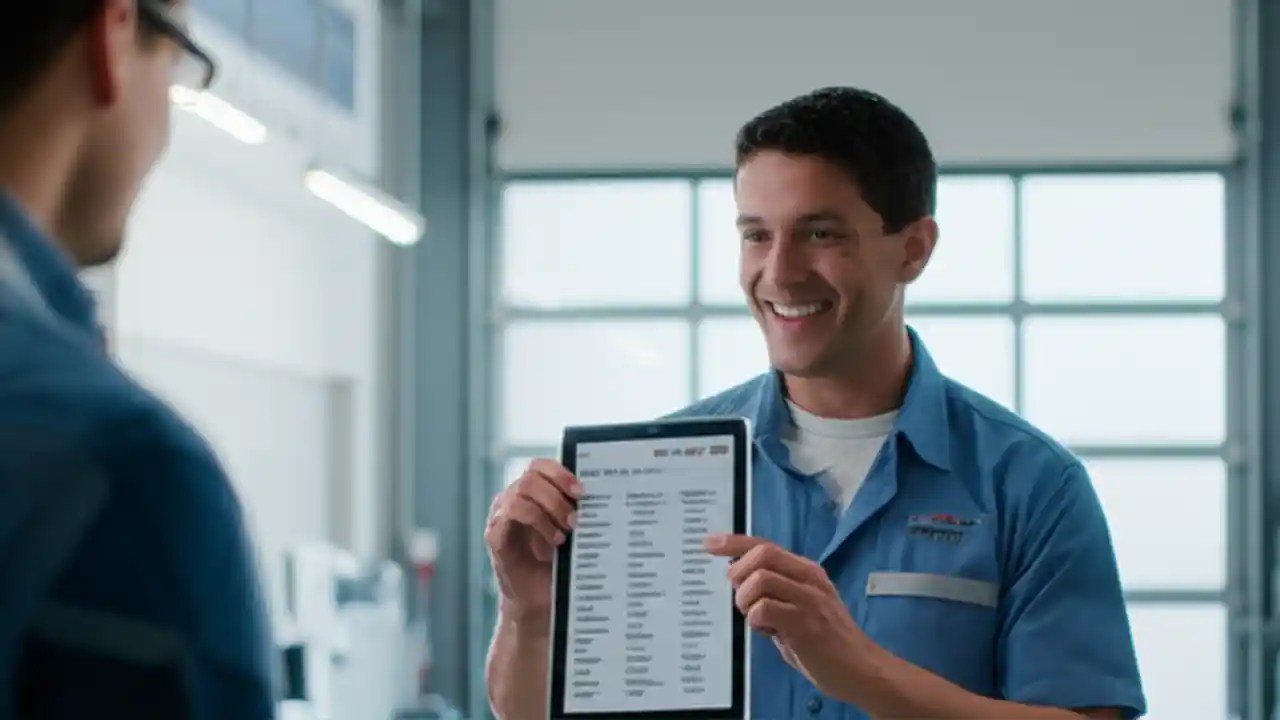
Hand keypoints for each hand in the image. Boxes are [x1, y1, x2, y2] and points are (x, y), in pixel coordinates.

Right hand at [485, 459, 580, 621]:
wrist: (540, 598)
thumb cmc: (559, 561)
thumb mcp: (572, 531)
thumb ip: (579, 511)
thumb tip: (604, 496)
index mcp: (533, 492)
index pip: (540, 466)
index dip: (560, 473)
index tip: (581, 491)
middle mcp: (513, 497)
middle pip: (531, 476)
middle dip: (557, 496)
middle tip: (575, 520)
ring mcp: (501, 515)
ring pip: (520, 492)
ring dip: (547, 511)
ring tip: (564, 535)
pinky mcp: (495, 535)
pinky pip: (509, 515)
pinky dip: (536, 524)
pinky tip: (553, 543)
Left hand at [705, 534, 872, 699]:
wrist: (862, 668)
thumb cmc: (828, 641)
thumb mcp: (802, 605)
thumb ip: (777, 590)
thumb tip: (740, 580)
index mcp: (807, 571)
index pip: (766, 545)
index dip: (734, 542)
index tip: (710, 544)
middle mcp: (809, 579)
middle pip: (761, 554)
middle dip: (739, 573)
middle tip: (742, 598)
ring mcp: (809, 600)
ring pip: (760, 579)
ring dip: (746, 600)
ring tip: (757, 619)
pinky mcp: (805, 624)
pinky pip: (764, 609)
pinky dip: (756, 622)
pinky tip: (769, 633)